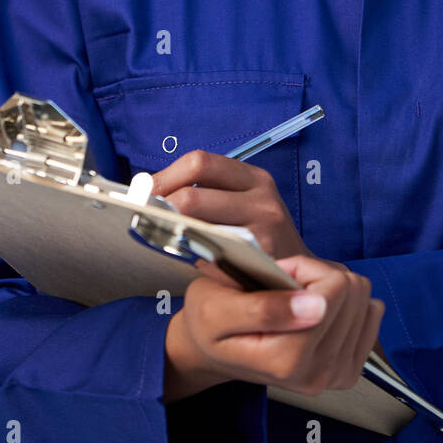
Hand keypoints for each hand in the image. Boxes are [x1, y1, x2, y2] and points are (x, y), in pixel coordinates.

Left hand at [149, 148, 310, 271]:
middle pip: (192, 195)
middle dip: (161, 206)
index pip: (200, 162)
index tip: (146, 190)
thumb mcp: (246, 203)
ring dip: (171, 231)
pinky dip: (190, 254)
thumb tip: (151, 190)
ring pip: (195, 225)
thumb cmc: (259, 238)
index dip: (166, 175)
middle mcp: (262, 200)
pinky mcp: (254, 261)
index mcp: (255, 178)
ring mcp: (261, 231)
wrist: (297, 280)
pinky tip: (187, 257)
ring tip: (161, 234)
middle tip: (145, 217)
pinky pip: (206, 255)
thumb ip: (209, 192)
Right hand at [164, 253, 384, 399]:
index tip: (279, 273)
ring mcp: (334, 376)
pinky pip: (372, 317)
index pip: (334, 289)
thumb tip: (319, 306)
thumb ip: (266, 308)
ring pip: (365, 301)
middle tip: (286, 285)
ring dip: (332, 288)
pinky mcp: (347, 372)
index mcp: (286, 360)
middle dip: (319, 276)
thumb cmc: (210, 320)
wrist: (212, 349)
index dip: (306, 267)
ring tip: (299, 297)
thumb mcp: (218, 308)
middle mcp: (316, 375)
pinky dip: (347, 303)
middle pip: (353, 292)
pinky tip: (319, 308)